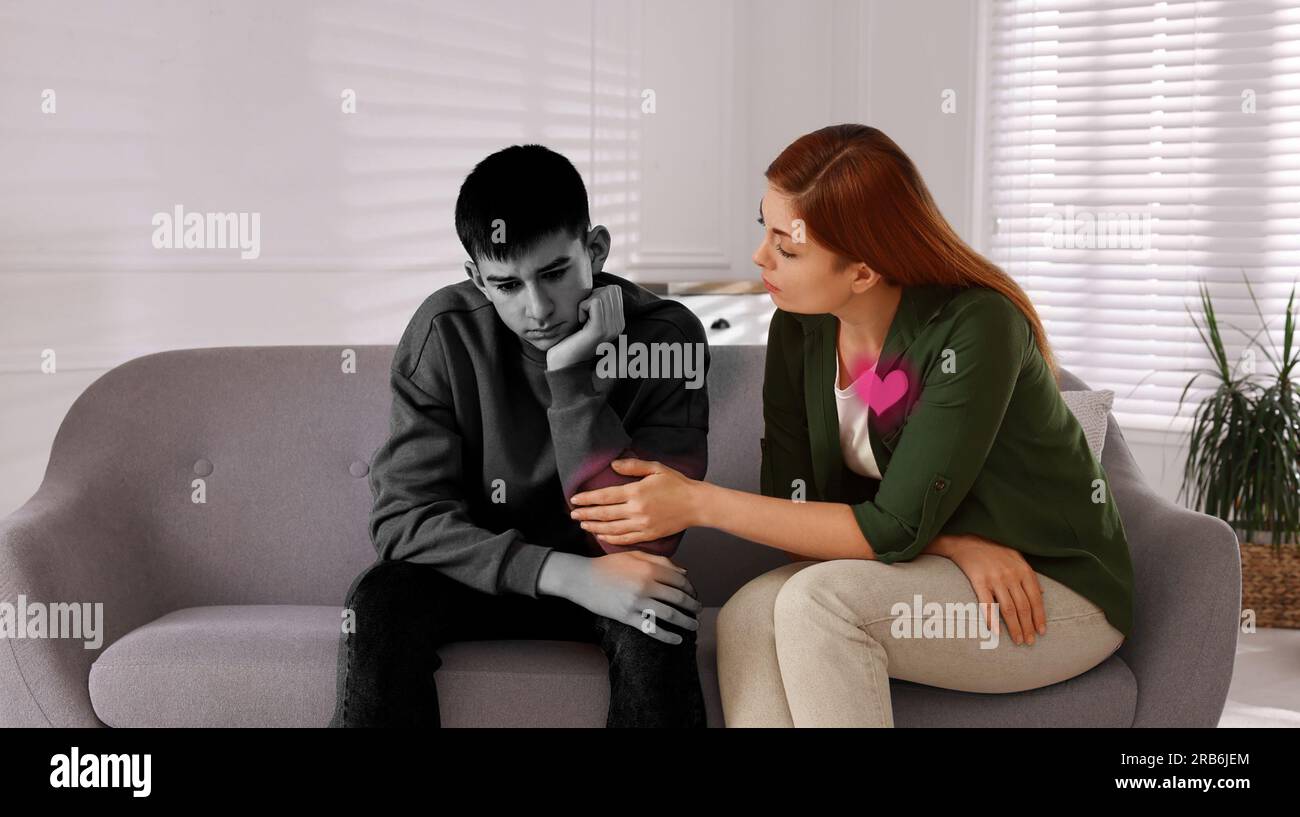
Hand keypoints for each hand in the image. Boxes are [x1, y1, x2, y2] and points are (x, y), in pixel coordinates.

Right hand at [539, 551, 701, 644]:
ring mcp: (636, 602)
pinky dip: (668, 636)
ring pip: (670, 615)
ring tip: (694, 626)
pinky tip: (678, 640)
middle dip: (693, 606)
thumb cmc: (608, 565)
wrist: (581, 578)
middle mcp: (645, 585)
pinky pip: (652, 629)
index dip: (691, 589)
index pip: (679, 581)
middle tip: (699, 611)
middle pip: (678, 598)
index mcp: (649, 568)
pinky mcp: (626, 617)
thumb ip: (660, 561)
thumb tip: (685, 573)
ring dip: (686, 622)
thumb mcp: (634, 555)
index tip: (695, 595)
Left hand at [545, 284, 624, 370]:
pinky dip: (582, 307)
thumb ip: (596, 304)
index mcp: (618, 321)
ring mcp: (611, 327)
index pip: (614, 290)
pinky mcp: (600, 329)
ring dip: (585, 303)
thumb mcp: (587, 319)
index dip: (596, 294)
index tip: (587, 312)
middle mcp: (619, 325)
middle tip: (583, 316)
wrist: (565, 363)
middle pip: (610, 290)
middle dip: (592, 297)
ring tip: (582, 321)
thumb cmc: (570, 338)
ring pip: (602, 294)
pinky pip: (594, 302)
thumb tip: (597, 285)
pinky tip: (580, 322)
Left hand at [569, 459, 702, 545]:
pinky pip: (625, 539)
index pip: (604, 496)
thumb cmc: (677, 484)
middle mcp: (636, 510)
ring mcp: (642, 525)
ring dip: (594, 527)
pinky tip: (601, 536)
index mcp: (636, 492)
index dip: (587, 499)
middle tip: (572, 515)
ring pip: (611, 529)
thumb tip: (613, 465)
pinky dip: (610, 539)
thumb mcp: (656, 468)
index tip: (574, 500)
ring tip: (583, 525)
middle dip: (586, 514)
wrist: (696, 504)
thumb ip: (633, 466)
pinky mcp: (648, 535)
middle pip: (604, 514)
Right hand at [929, 532, 1045, 645]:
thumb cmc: (995, 550)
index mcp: (1023, 570)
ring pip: (1008, 609)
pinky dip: (992, 619)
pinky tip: (995, 632)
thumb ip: (1029, 576)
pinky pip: (987, 604)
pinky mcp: (979, 582)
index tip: (1041, 632)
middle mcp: (1011, 576)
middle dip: (1028, 627)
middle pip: (1023, 607)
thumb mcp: (1017, 558)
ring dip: (1014, 628)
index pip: (1036, 599)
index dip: (1039, 617)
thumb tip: (1042, 593)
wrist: (967, 541)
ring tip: (1018, 640)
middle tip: (1029, 642)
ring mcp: (995, 579)